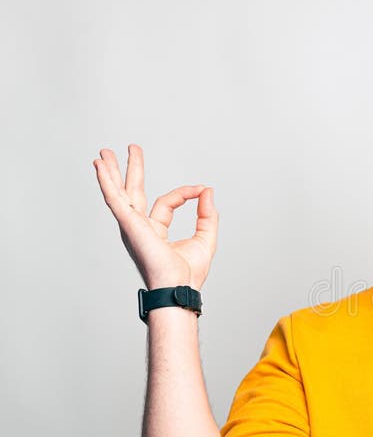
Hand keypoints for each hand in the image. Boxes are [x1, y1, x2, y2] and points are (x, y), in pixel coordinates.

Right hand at [93, 144, 217, 290]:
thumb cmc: (189, 273)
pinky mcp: (130, 224)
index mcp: (155, 231)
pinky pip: (115, 199)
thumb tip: (208, 191)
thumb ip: (207, 214)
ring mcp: (132, 225)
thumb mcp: (206, 238)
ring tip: (105, 153)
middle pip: (134, 192)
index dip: (186, 193)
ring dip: (112, 172)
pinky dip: (106, 182)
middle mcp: (140, 227)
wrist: (179, 287)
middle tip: (131, 149)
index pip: (167, 202)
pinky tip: (100, 167)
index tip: (201, 190)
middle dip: (132, 170)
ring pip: (120, 192)